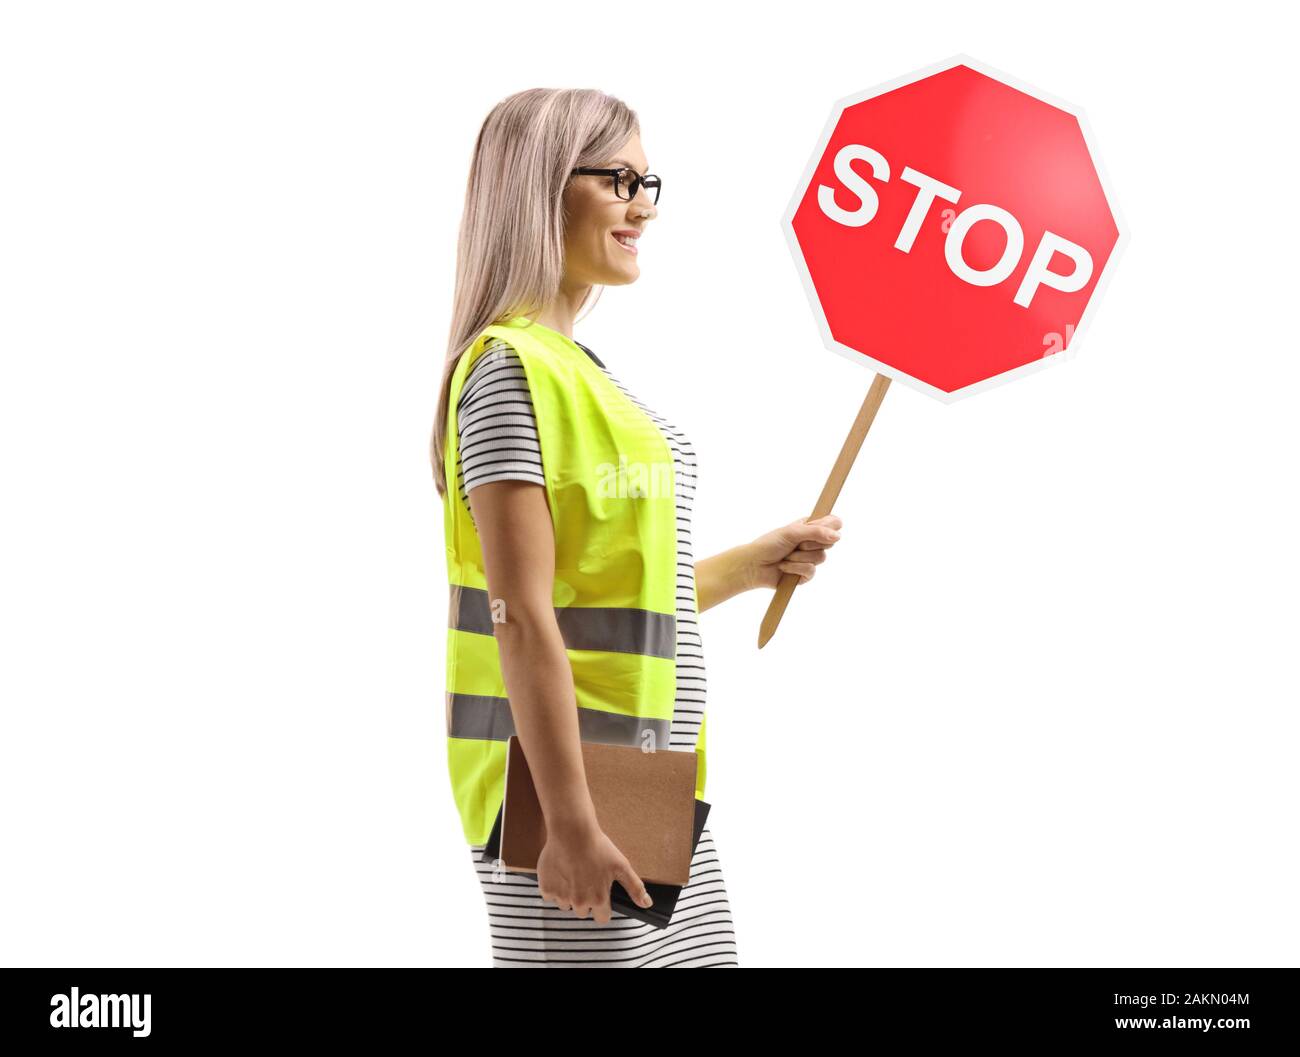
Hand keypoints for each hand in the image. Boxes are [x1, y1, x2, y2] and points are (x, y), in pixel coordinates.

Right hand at [536, 820, 652, 924]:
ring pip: (565, 905)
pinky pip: (550, 896)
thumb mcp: (621, 865)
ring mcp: (561, 896)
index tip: (600, 895)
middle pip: (583, 912)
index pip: (602, 918)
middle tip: (586, 879)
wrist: (572, 831)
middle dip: (585, 900)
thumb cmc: (598, 846)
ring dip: (569, 895)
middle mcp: (579, 902)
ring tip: (573, 873)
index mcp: (598, 899)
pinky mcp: (546, 888)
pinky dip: (554, 887)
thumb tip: (647, 904)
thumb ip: (635, 887)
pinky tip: (561, 871)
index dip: (603, 908)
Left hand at [746, 513, 843, 590]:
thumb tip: (838, 536)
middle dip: (810, 543)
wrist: (753, 565)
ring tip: (786, 556)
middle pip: (830, 542)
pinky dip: (795, 568)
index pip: (833, 523)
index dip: (831, 526)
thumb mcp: (791, 532)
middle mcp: (812, 542)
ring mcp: (810, 559)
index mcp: (809, 527)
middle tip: (794, 543)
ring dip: (799, 557)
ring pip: (821, 557)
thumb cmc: (768, 544)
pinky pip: (811, 570)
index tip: (820, 528)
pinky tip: (784, 567)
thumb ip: (815, 532)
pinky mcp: (806, 574)